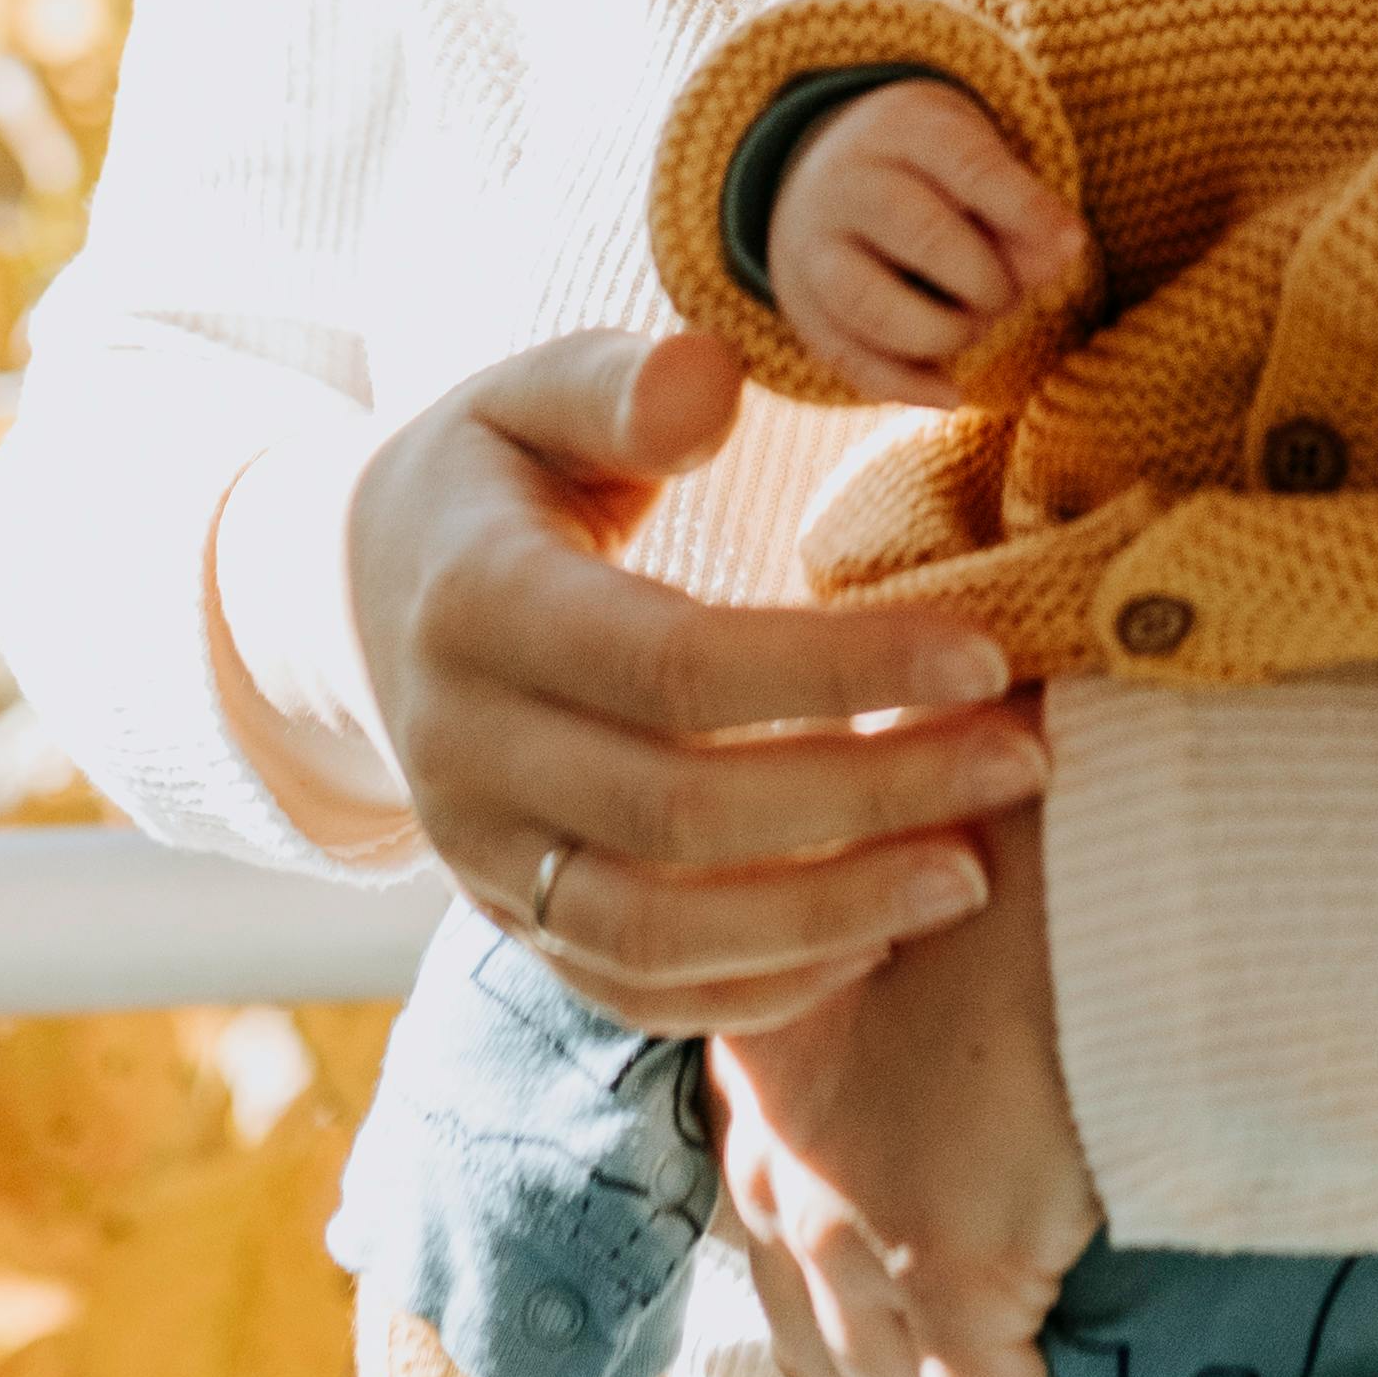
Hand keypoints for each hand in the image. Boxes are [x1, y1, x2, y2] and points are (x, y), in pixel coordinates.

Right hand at [346, 327, 1043, 1036]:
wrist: (355, 598)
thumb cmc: (495, 475)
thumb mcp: (529, 395)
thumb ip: (618, 384)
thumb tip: (708, 386)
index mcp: (478, 607)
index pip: (673, 662)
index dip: (838, 666)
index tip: (986, 651)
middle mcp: (466, 751)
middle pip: (681, 811)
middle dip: (871, 794)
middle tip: (1022, 758)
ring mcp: (483, 856)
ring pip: (656, 935)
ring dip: (827, 917)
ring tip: (970, 873)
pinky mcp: (512, 921)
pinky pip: (635, 992)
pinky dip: (759, 988)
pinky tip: (877, 940)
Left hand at [711, 795, 1096, 1376]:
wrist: (1046, 826)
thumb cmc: (988, 810)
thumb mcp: (912, 859)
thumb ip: (899, 888)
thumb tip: (947, 872)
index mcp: (767, 1069)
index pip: (769, 1219)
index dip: (827, 1277)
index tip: (886, 1315)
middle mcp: (785, 1166)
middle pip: (817, 1328)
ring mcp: (862, 1227)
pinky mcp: (957, 1266)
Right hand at [769, 83, 1088, 407]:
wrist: (828, 175)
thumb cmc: (934, 175)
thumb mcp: (978, 163)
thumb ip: (1021, 211)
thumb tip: (1057, 262)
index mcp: (902, 128)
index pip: (968, 164)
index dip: (1024, 208)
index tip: (1072, 245)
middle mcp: (846, 182)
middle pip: (920, 232)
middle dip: (985, 280)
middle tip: (1008, 296)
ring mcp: (813, 246)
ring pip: (870, 303)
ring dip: (944, 332)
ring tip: (975, 326)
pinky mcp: (802, 307)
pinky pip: (848, 357)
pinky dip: (906, 385)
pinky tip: (952, 393)